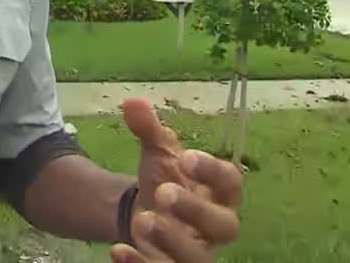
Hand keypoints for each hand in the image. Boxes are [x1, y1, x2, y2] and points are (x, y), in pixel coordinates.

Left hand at [110, 98, 242, 262]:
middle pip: (224, 226)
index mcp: (220, 193)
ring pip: (197, 259)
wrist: (149, 211)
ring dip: (171, 242)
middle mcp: (216, 227)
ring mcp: (196, 252)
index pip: (231, 182)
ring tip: (141, 220)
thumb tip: (131, 102)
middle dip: (195, 211)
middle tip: (164, 192)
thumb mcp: (158, 152)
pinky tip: (118, 249)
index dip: (212, 172)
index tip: (186, 157)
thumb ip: (149, 129)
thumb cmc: (167, 179)